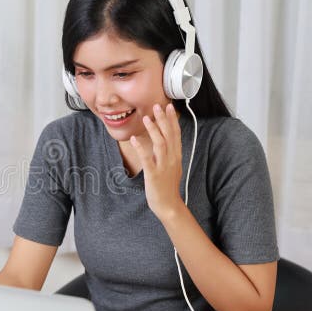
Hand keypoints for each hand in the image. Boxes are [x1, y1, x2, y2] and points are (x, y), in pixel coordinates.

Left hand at [130, 103, 184, 221]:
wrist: (169, 205)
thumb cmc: (168, 186)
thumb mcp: (172, 166)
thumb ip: (170, 152)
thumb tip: (165, 139)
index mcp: (176, 156)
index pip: (176, 134)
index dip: (173, 119)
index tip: (169, 106)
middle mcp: (172, 159)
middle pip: (169, 135)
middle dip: (164, 119)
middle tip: (158, 105)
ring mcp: (163, 166)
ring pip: (160, 144)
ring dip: (153, 130)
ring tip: (146, 118)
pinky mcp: (153, 174)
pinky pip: (147, 159)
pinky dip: (141, 148)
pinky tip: (135, 138)